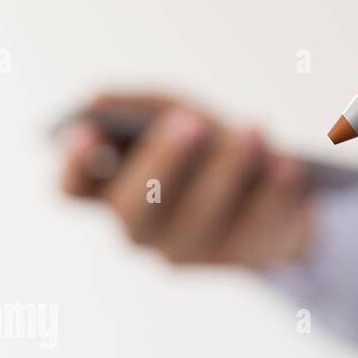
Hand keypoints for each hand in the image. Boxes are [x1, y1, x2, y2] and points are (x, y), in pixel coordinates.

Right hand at [58, 93, 312, 267]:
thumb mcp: (178, 112)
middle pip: (135, 211)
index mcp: (112, 190)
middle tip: (191, 122)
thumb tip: (94, 100)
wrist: (279, 183)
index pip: (72, 191)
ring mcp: (189, 251)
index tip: (91, 129)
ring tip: (252, 129)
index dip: (74, 165)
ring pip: (199, 221)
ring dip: (227, 170)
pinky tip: (286, 162)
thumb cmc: (210, 143)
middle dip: (164, 163)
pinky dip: (274, 192)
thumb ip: (139, 105)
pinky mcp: (243, 257)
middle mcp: (141, 229)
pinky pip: (257, 228)